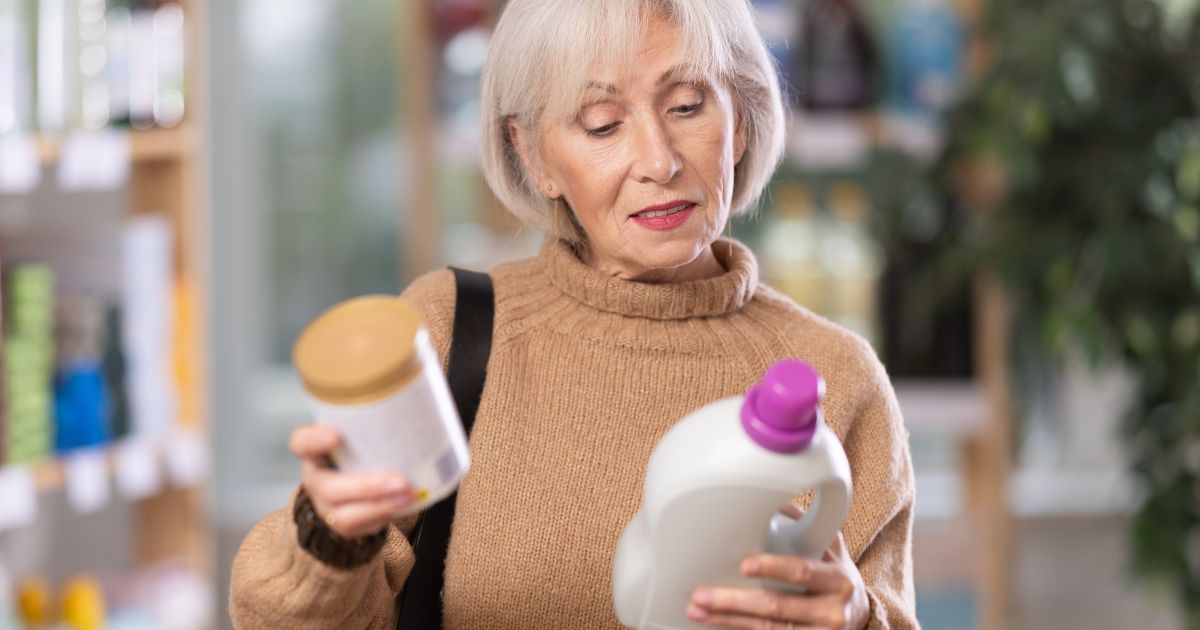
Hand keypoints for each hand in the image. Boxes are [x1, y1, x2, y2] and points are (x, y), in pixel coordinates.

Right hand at [289, 424, 416, 538]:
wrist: (351, 483)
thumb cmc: (358, 450)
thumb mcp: (357, 435)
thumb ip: (371, 426)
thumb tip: (413, 410)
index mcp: (313, 452)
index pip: (301, 443)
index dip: (314, 441)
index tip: (335, 436)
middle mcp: (316, 480)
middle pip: (330, 487)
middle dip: (366, 486)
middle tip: (399, 481)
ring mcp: (327, 506)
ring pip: (345, 516)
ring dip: (380, 507)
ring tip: (407, 496)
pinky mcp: (344, 525)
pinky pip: (362, 527)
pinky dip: (386, 515)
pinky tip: (406, 504)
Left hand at [687, 532, 868, 629]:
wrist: (859, 616)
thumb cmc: (835, 577)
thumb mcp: (831, 549)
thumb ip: (806, 522)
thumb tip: (773, 495)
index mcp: (837, 579)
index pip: (802, 571)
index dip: (774, 568)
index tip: (744, 565)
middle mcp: (831, 610)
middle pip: (777, 607)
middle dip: (736, 601)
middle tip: (703, 594)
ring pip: (767, 629)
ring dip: (727, 619)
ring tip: (698, 610)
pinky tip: (716, 623)